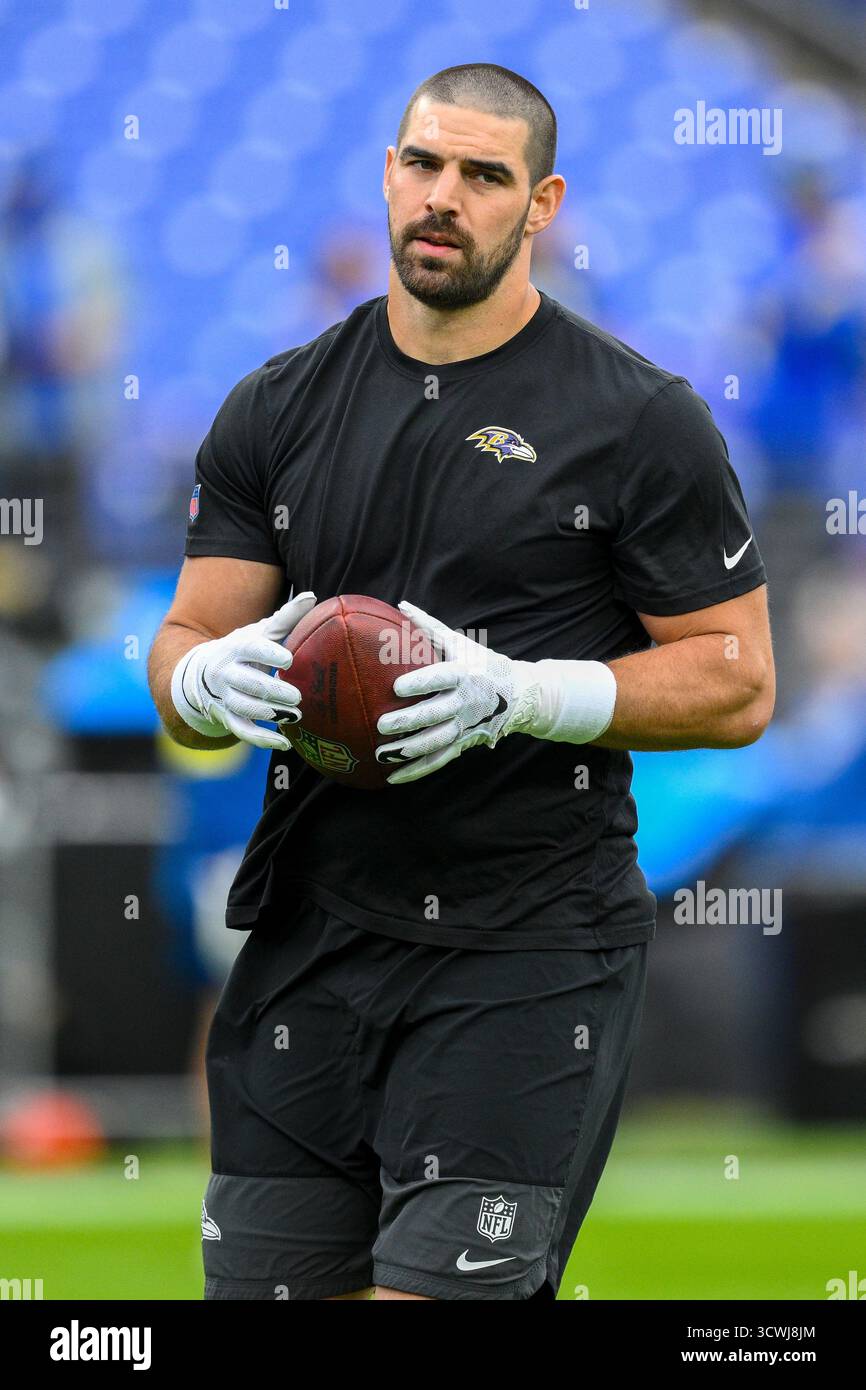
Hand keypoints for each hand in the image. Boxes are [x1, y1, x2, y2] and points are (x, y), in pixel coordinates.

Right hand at [171, 592, 316, 749]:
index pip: (250, 650)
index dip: (268, 655)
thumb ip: (285, 618)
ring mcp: (225, 698)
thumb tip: (312, 597)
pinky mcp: (228, 718)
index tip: (288, 660)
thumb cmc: (243, 650)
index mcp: (236, 649)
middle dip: (273, 691)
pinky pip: (243, 732)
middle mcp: (226, 674)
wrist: (202, 675)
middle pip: (249, 684)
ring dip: (271, 714)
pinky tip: (285, 744)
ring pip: (245, 709)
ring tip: (296, 716)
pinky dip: (263, 740)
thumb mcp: (259, 632)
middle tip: (298, 695)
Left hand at [374, 600, 539, 783]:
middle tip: (382, 724)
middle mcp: (464, 702)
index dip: (420, 684)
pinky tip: (392, 777)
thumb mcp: (459, 642)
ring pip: (436, 742)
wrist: (518, 693)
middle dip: (408, 721)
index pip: (441, 678)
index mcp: (463, 674)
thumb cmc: (480, 661)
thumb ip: (429, 626)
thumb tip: (401, 605)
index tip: (397, 687)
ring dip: (408, 751)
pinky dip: (416, 770)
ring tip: (381, 753)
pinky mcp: (463, 743)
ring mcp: (464, 726)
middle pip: (435, 714)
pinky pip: (438, 759)